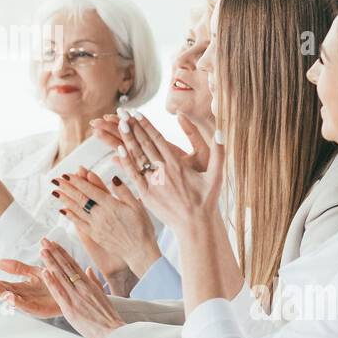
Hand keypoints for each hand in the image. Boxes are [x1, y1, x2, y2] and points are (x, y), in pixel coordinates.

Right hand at [0, 260, 60, 317]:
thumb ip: (18, 268)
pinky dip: (17, 302)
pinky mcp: (39, 310)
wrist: (72, 292)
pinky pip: (26, 307)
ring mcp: (30, 304)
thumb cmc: (54, 282)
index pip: (1, 283)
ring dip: (1, 292)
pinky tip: (10, 295)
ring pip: (12, 299)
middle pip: (3, 291)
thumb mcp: (34, 272)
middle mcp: (23, 297)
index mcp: (20, 288)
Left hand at [37, 238, 124, 337]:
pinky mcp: (70, 307)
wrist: (113, 332)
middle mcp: (82, 287)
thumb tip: (88, 269)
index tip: (55, 244)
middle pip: (65, 266)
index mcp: (89, 284)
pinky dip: (51, 281)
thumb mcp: (103, 295)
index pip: (73, 264)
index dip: (63, 253)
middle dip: (54, 252)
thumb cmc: (108, 317)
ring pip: (60, 276)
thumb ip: (94, 281)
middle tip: (44, 240)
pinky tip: (45, 272)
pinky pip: (59, 292)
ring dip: (50, 262)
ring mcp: (75, 296)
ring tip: (42, 250)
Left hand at [52, 165, 160, 279]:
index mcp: (111, 205)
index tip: (67, 174)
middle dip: (67, 188)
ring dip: (65, 200)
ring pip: (77, 210)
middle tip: (55, 180)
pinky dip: (70, 216)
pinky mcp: (94, 235)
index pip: (90, 190)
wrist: (139, 252)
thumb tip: (113, 178)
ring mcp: (96, 226)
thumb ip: (124, 191)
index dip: (77, 181)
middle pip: (80, 198)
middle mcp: (100, 214)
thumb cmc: (141, 227)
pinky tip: (63, 210)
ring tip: (55, 192)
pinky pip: (79, 224)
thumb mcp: (137, 206)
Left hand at [112, 111, 224, 236]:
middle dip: (132, 127)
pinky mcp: (147, 195)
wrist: (195, 225)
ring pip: (136, 157)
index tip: (136, 113)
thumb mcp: (217, 175)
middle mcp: (163, 171)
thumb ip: (219, 152)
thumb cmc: (207, 201)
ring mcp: (153, 183)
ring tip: (117, 125)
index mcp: (177, 164)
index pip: (158, 139)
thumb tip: (220, 130)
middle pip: (144, 144)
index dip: (146, 124)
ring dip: (126, 140)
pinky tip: (117, 151)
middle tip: (121, 112)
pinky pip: (133, 175)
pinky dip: (125, 162)